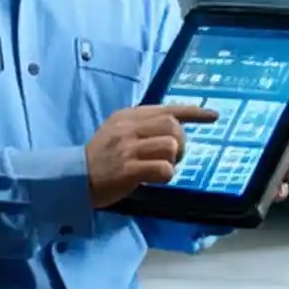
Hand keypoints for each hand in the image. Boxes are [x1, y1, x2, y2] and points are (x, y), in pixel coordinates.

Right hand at [86, 104, 219, 207]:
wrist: (74, 177)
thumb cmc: (102, 157)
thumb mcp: (118, 131)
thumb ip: (142, 125)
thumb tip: (174, 125)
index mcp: (128, 116)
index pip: (167, 108)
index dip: (194, 112)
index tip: (214, 116)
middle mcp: (128, 128)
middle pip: (172, 126)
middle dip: (181, 142)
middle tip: (175, 157)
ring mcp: (127, 148)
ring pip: (170, 146)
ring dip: (173, 160)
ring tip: (161, 168)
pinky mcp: (127, 169)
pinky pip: (162, 168)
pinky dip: (165, 175)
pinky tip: (155, 180)